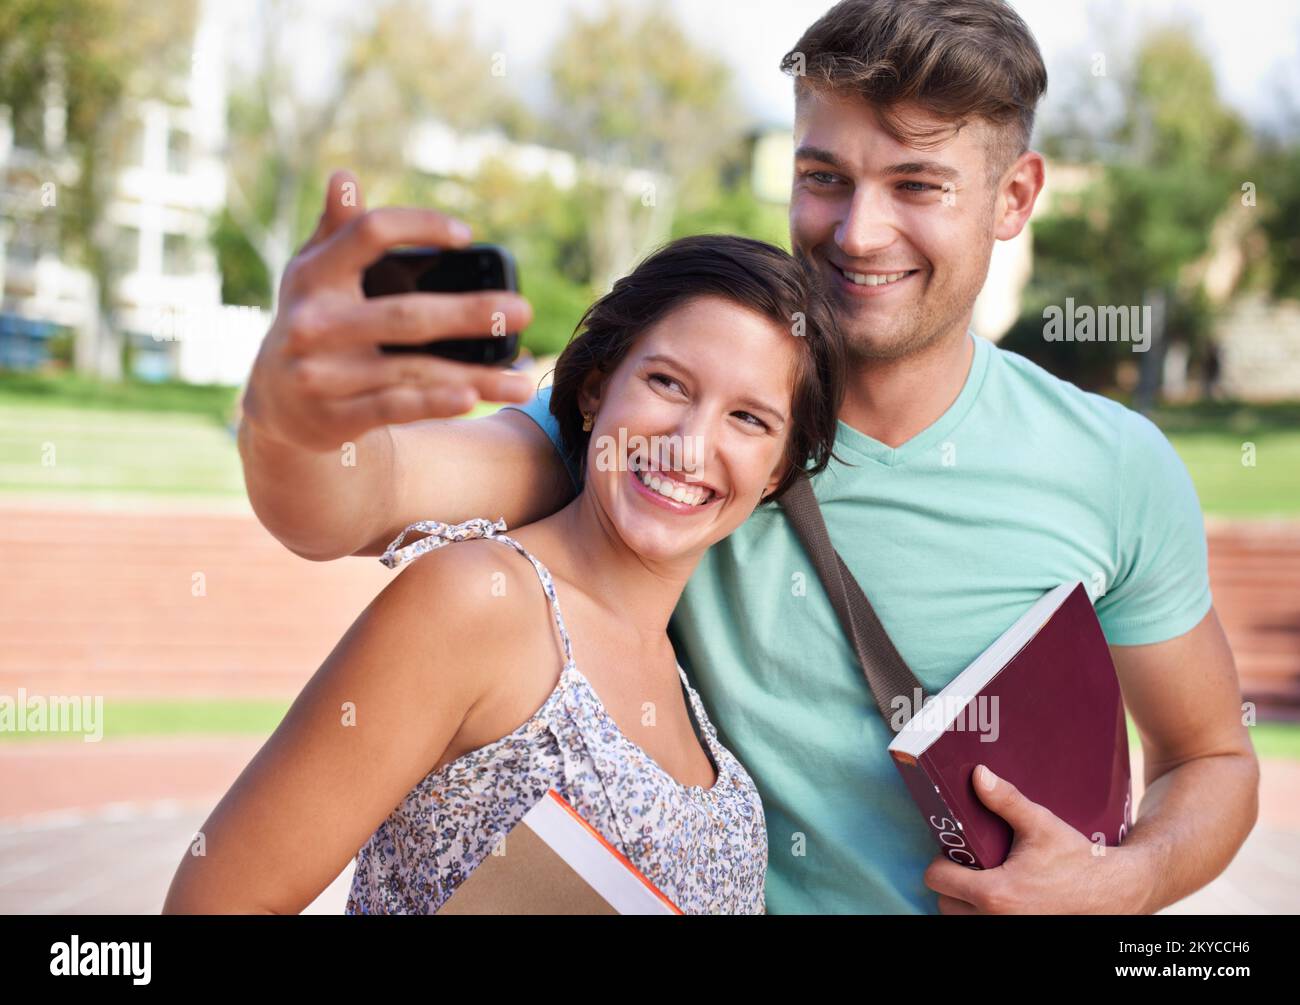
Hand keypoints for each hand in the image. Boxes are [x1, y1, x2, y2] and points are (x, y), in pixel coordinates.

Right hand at [241, 170, 535, 452]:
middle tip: (524, 310)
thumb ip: (336, 230)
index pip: (369, 234)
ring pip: (412, 370)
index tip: (467, 235)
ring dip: (475, 375)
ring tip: (524, 380)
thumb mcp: (313, 275)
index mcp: (312, 274)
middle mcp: (313, 323)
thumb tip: (343, 175)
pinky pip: (395, 408)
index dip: (419, 226)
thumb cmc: (312, 320)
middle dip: (470, 313)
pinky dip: (435, 404)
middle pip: (405, 315)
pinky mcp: (334, 416)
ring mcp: (321, 373)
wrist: (276, 403)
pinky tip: (474, 399)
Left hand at [923, 765, 1151, 913]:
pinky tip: (1004, 898)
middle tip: (974, 866)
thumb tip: (978, 774)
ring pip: (960, 920)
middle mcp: (996, 922)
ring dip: (966, 904)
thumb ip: (1005, 800)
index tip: (959, 850)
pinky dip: (984, 915)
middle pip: (944, 903)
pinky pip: (981, 928)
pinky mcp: (1019, 940)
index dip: (943, 860)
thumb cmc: (1078, 859)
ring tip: (987, 881)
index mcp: (996, 894)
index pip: (937, 878)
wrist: (1116, 892)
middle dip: (953, 883)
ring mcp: (1008, 935)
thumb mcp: (1040, 824)